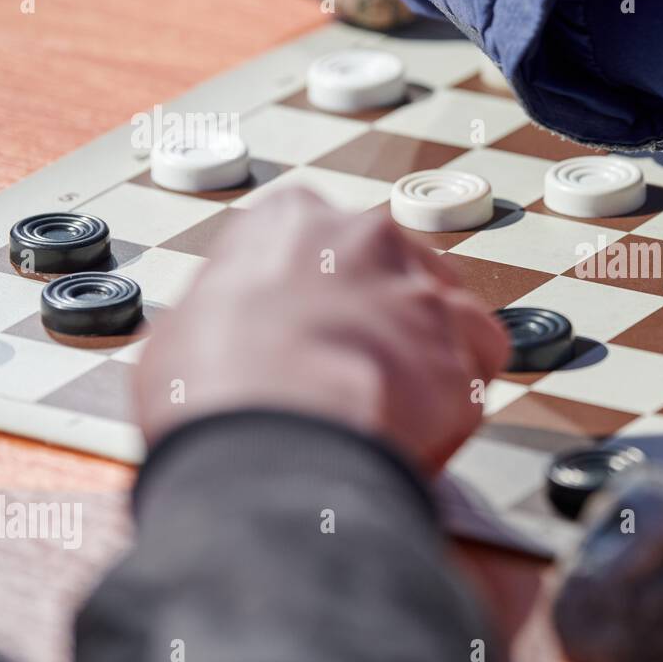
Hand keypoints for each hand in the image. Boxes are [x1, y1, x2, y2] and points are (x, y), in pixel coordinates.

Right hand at [134, 189, 509, 470]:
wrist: (277, 441)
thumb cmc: (216, 390)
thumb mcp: (182, 335)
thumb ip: (224, 318)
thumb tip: (219, 346)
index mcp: (290, 220)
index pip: (320, 244)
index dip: (320, 296)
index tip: (310, 331)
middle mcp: (368, 239)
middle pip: (390, 273)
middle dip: (379, 322)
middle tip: (350, 375)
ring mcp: (422, 289)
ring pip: (442, 313)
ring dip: (421, 357)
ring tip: (387, 409)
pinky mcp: (465, 346)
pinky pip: (480, 363)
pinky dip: (460, 393)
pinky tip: (424, 424)